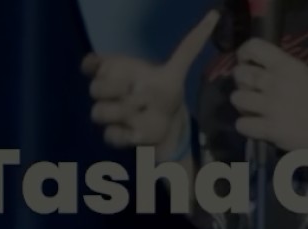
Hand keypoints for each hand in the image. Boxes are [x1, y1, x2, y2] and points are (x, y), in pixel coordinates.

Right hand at [81, 10, 218, 152]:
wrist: (170, 128)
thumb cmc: (166, 95)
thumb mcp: (177, 70)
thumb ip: (190, 45)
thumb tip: (214, 14)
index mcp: (119, 72)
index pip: (94, 64)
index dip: (97, 67)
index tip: (118, 72)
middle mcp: (110, 91)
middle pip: (96, 88)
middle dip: (116, 91)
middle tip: (141, 96)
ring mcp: (110, 113)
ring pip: (99, 112)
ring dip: (124, 114)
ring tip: (144, 115)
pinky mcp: (113, 135)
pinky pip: (109, 135)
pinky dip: (125, 136)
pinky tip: (138, 134)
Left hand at [231, 38, 307, 151]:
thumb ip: (291, 72)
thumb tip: (274, 70)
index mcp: (287, 66)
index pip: (254, 47)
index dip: (245, 53)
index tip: (247, 61)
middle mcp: (273, 82)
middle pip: (241, 74)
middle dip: (242, 81)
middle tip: (251, 89)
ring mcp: (269, 107)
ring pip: (237, 98)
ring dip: (242, 103)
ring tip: (252, 108)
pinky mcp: (268, 130)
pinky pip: (242, 125)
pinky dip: (245, 126)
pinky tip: (255, 127)